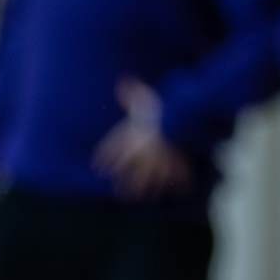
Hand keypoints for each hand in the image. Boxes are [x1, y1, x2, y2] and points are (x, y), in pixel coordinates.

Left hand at [93, 80, 190, 198]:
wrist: (176, 124)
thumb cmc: (158, 111)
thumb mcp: (143, 100)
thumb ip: (132, 93)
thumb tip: (123, 81)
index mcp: (130, 138)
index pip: (112, 149)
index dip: (105, 157)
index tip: (98, 167)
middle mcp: (139, 155)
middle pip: (127, 171)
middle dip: (122, 181)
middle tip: (117, 191)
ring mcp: (155, 163)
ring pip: (147, 180)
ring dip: (143, 190)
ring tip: (141, 198)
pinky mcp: (174, 165)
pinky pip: (177, 177)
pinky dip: (180, 184)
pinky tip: (180, 189)